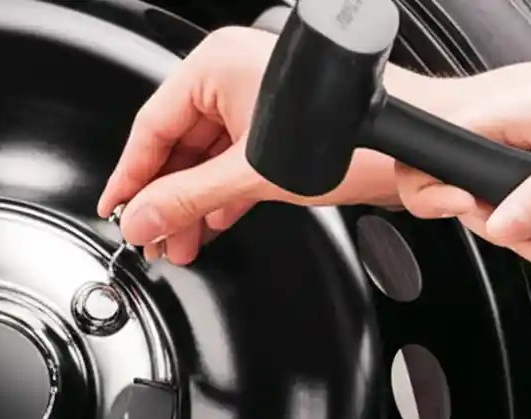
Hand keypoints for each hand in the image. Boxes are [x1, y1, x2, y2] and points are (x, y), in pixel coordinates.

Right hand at [97, 27, 434, 264]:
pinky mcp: (276, 123)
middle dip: (164, 198)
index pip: (151, 128)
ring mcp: (255, 98)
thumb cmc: (353, 137)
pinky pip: (231, 160)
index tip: (117, 209)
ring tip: (180, 241)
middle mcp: (231, 74)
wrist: (413, 143)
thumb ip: (188, 200)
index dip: (130, 176)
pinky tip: (212, 224)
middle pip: (176, 145)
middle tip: (150, 236)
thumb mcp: (251, 176)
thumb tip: (145, 218)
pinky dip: (219, 194)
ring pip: (204, 157)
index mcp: (216, 66)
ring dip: (191, 203)